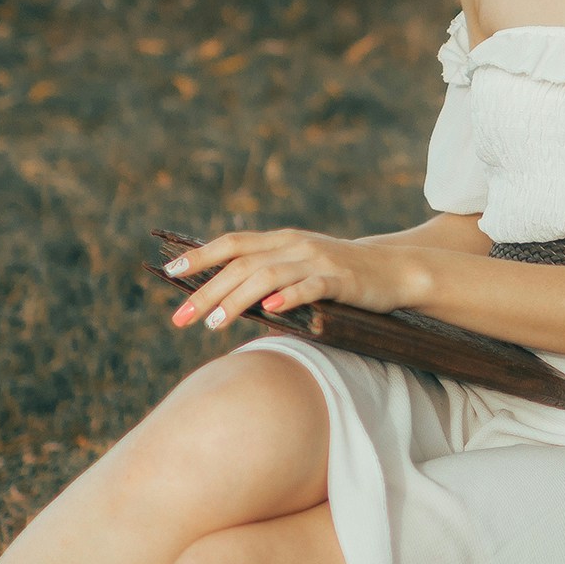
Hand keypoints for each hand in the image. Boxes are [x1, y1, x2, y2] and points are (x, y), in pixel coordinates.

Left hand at [162, 227, 424, 333]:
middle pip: (241, 265)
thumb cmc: (340, 276)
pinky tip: (269, 311)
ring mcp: (317, 260)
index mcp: (281, 240)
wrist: (394, 270)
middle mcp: (294, 245)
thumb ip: (265, 279)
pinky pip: (310, 287)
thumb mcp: (299, 269)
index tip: (170, 273)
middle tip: (180, 318)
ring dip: (236, 300)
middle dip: (207, 291)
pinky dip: (287, 297)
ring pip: (267, 276)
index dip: (200, 256)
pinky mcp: (340, 280)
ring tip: (213, 323)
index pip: (232, 243)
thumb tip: (223, 303)